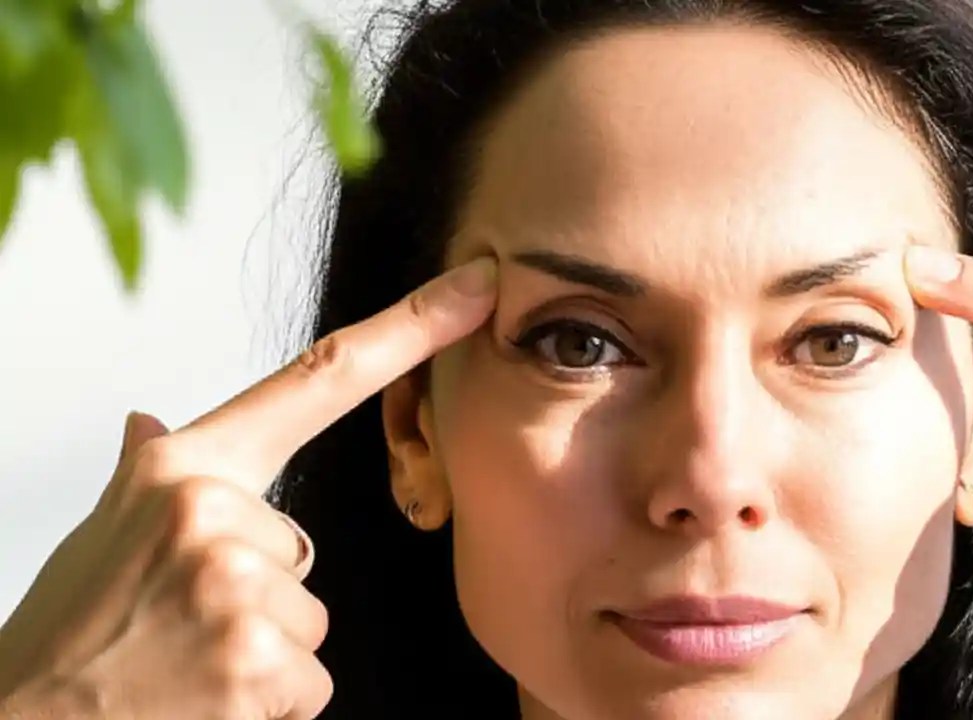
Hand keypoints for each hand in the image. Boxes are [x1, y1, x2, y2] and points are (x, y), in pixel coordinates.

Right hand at [0, 258, 496, 718]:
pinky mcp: (257, 662)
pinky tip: (208, 699)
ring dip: (266, 651)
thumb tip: (149, 422)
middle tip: (184, 622)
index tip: (478, 289)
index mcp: (184, 467)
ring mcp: (236, 583)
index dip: (412, 328)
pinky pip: (312, 681)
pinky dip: (271, 703)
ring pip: (313, 617)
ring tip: (188, 661)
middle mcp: (213, 510)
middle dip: (266, 593)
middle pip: (306, 547)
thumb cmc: (72, 633)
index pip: (320, 378)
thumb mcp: (104, 532)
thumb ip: (151, 475)